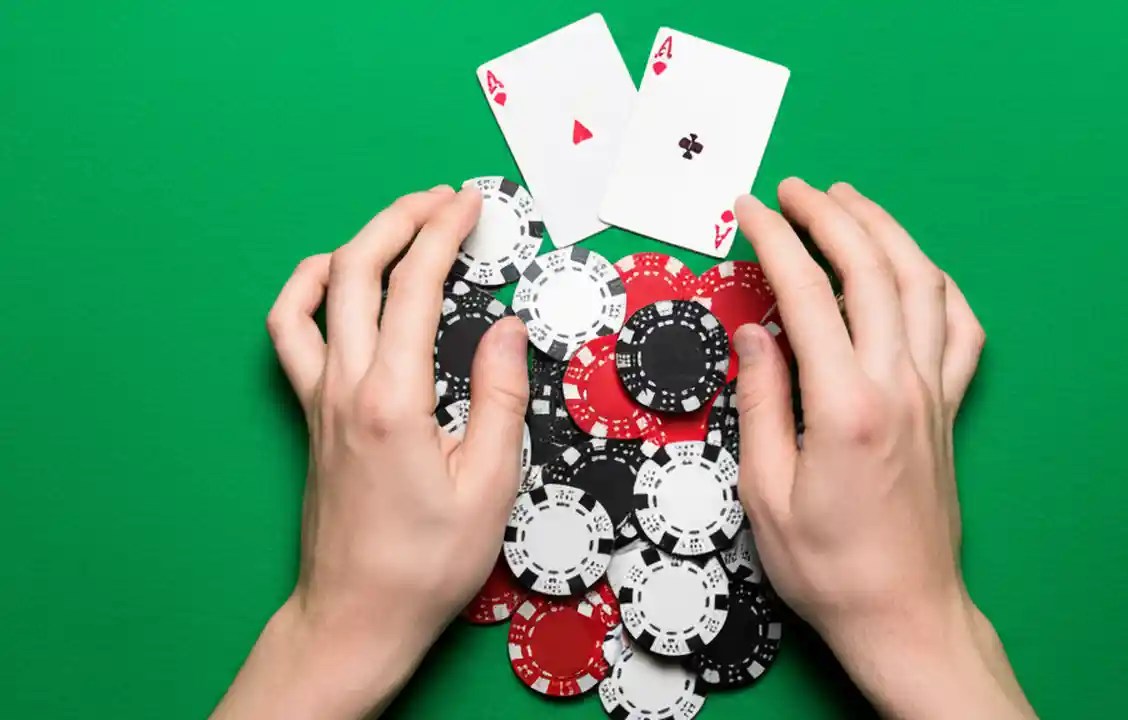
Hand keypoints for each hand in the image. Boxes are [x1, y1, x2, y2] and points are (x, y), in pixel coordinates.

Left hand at [213, 186, 529, 718]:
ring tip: (397, 224)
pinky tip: (330, 278)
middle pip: (357, 268)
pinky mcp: (311, 413)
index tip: (471, 204)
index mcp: (394, 400)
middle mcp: (345, 387)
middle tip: (443, 199)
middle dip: (402, 217)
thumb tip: (507, 328)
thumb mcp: (490, 485)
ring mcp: (319, 397)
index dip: (444, 232)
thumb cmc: (424, 563)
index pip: (415, 286)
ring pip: (318, 290)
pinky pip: (290, 331)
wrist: (357, 614)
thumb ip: (500, 396)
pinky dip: (305, 290)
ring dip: (357, 243)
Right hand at [733, 178, 1033, 718]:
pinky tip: (918, 271)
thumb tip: (756, 333)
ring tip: (851, 201)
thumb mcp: (765, 492)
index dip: (774, 239)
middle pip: (871, 269)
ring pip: (922, 285)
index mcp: (844, 405)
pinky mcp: (949, 411)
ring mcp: (932, 394)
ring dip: (886, 232)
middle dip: (829, 215)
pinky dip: (940, 288)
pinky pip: (961, 331)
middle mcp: (898, 386)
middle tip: (794, 189)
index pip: (805, 293)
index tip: (748, 209)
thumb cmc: (829, 567)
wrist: (904, 614)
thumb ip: (760, 402)